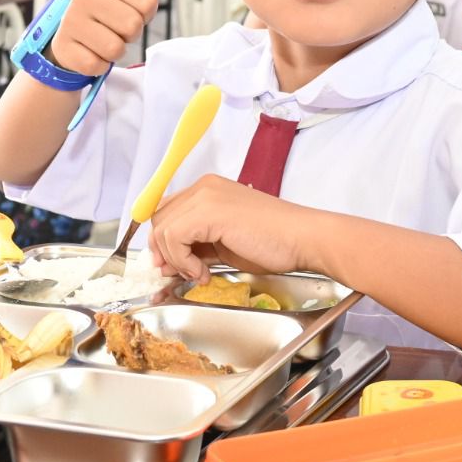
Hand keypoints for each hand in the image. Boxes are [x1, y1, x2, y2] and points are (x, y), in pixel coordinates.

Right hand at [47, 0, 162, 75]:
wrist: (72, 36)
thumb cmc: (108, 12)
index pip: (148, 1)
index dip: (145, 13)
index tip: (130, 10)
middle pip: (133, 25)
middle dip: (130, 34)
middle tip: (115, 28)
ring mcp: (71, 20)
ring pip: (115, 48)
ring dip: (115, 51)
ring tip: (103, 39)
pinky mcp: (64, 47)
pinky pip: (98, 64)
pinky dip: (100, 64)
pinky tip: (90, 51)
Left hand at [147, 175, 308, 281]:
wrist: (302, 238)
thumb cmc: (273, 242)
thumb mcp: (224, 243)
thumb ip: (196, 246)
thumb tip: (166, 262)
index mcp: (208, 189)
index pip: (166, 211)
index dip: (163, 241)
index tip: (171, 265)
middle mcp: (204, 187)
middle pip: (159, 219)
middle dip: (163, 251)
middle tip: (180, 273)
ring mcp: (206, 196)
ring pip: (163, 229)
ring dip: (175, 259)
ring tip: (198, 273)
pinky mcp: (210, 211)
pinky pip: (175, 237)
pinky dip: (183, 261)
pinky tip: (204, 272)